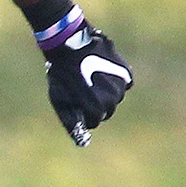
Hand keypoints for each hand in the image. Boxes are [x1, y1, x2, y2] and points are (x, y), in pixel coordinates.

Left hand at [42, 24, 131, 145]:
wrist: (70, 44)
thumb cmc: (62, 74)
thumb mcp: (59, 99)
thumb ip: (71, 120)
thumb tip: (82, 142)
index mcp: (96, 108)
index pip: (94, 121)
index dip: (83, 113)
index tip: (75, 102)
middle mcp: (113, 99)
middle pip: (106, 111)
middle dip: (95, 104)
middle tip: (82, 90)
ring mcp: (121, 86)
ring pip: (115, 97)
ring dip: (104, 92)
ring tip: (90, 78)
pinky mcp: (126, 73)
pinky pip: (123, 83)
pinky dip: (114, 80)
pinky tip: (101, 71)